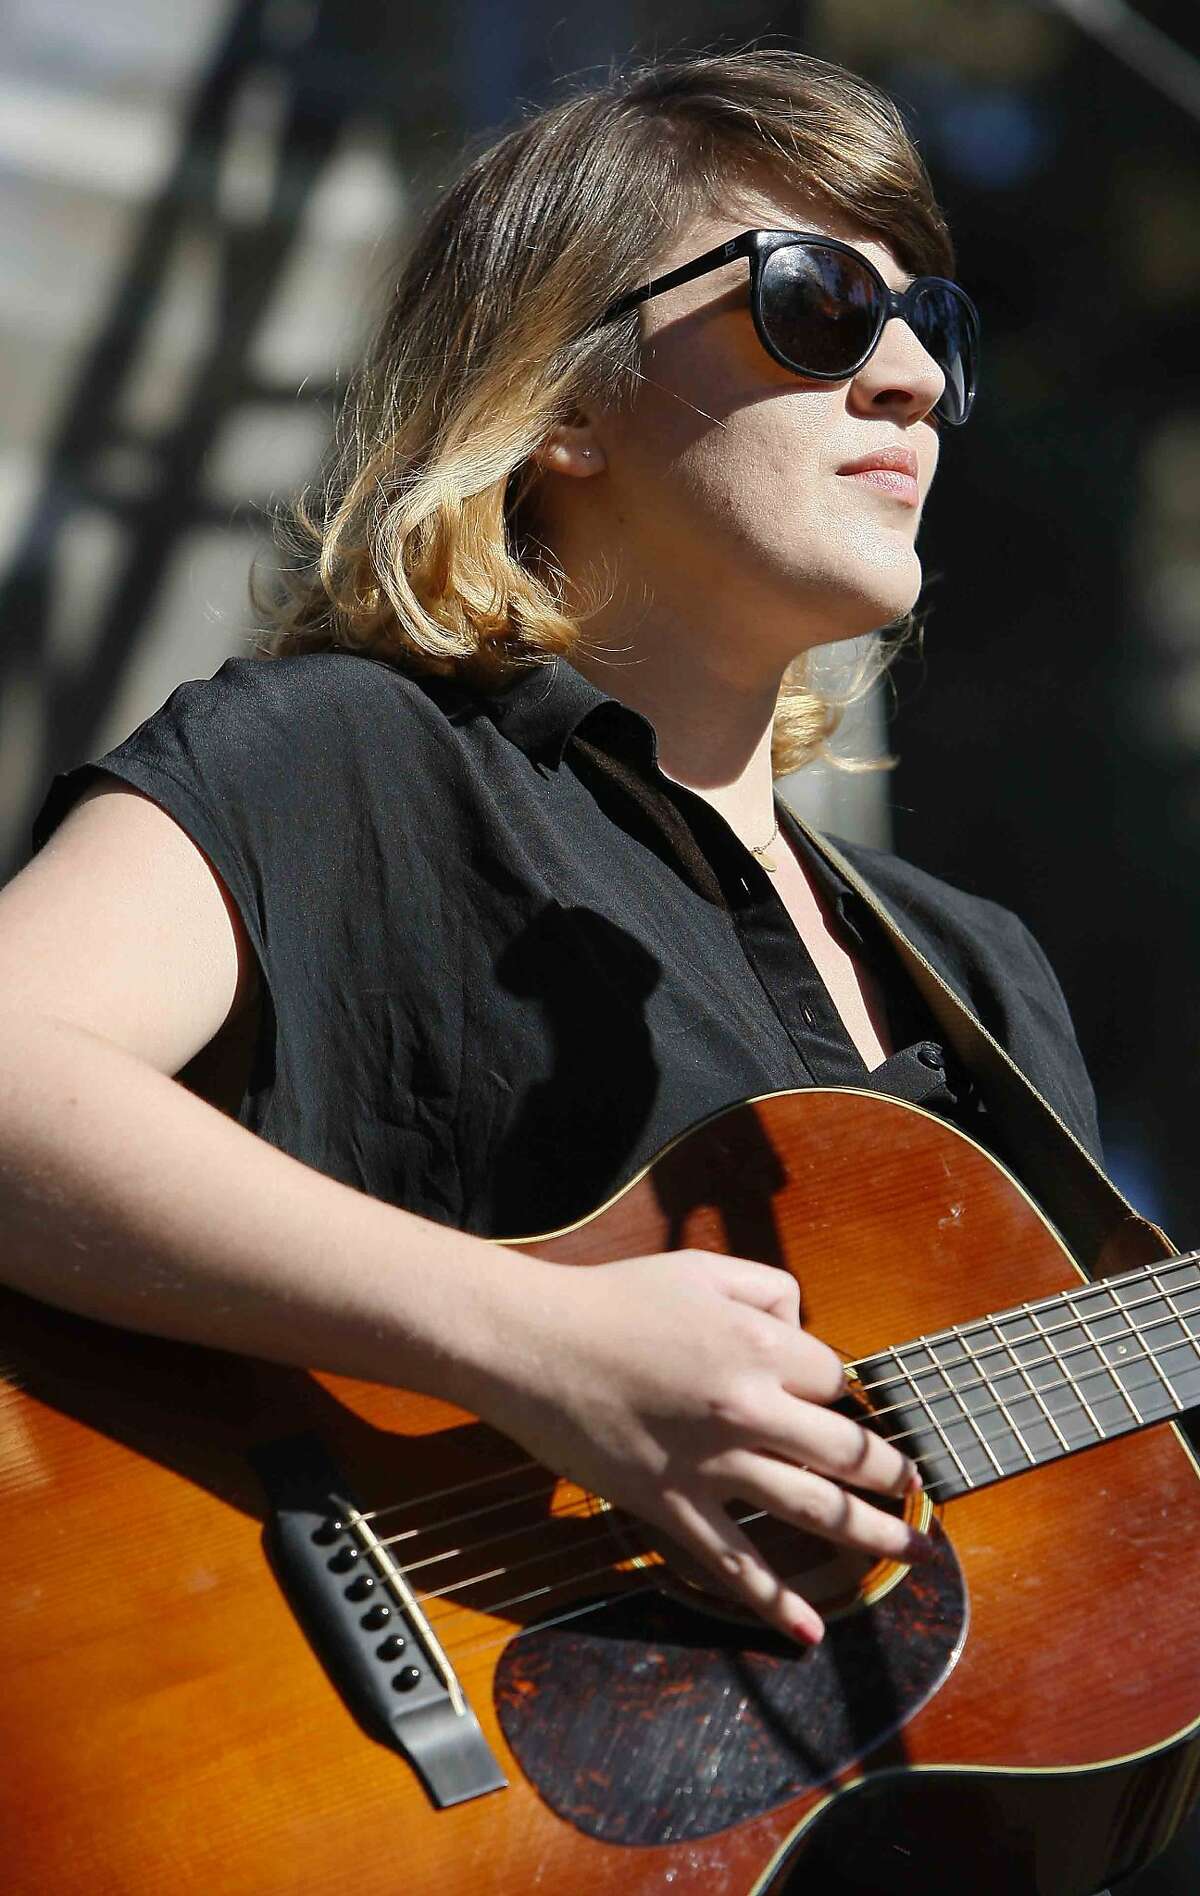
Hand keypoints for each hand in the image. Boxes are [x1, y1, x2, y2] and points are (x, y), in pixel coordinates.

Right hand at [470, 1249, 927, 1644]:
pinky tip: (811, 1630)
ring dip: (872, 1535)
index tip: (832, 1404)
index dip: (836, 1390)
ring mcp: (711, 1463)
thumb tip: (803, 1323)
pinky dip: (774, 1602)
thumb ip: (766, 1286)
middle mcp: (748, 1407)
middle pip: (847, 1450)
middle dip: (892, 1474)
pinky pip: (733, 1562)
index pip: (833, 1378)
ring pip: (812, 1509)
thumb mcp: (699, 1268)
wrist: (529, 1342)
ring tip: (913, 1552)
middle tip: (916, 1491)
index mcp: (758, 1344)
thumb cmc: (612, 1299)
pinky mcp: (670, 1504)